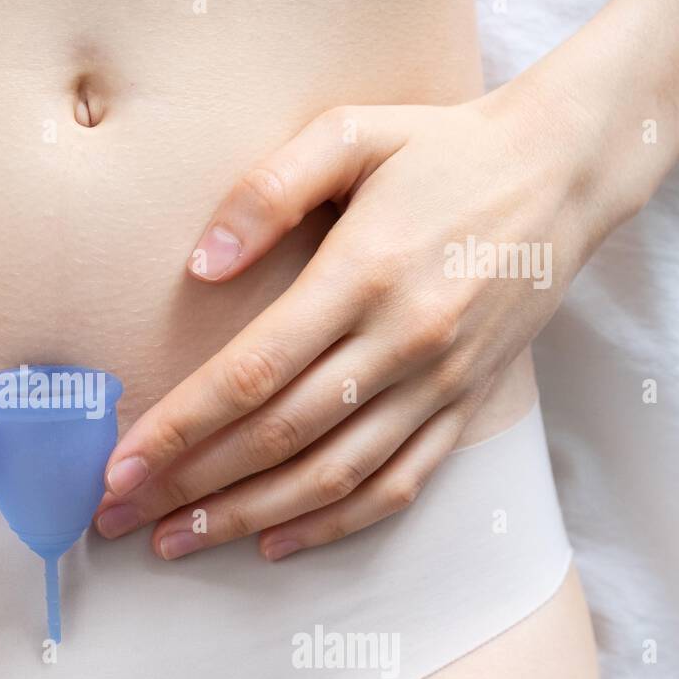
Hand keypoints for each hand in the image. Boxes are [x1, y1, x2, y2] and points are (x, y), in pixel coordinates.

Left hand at [94, 91, 615, 559]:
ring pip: (331, 476)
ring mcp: (440, 384)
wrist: (563, 174)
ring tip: (173, 542)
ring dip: (245, 518)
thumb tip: (200, 266)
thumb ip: (269, 191)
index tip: (118, 464)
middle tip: (114, 516)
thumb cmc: (441, 150)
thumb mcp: (352, 133)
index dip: (179, 426)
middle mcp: (402, 341)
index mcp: (363, 274)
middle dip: (187, 486)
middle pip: (277, 437)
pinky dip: (334, 525)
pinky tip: (273, 544)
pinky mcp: (467, 407)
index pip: (251, 372)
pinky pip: (398, 486)